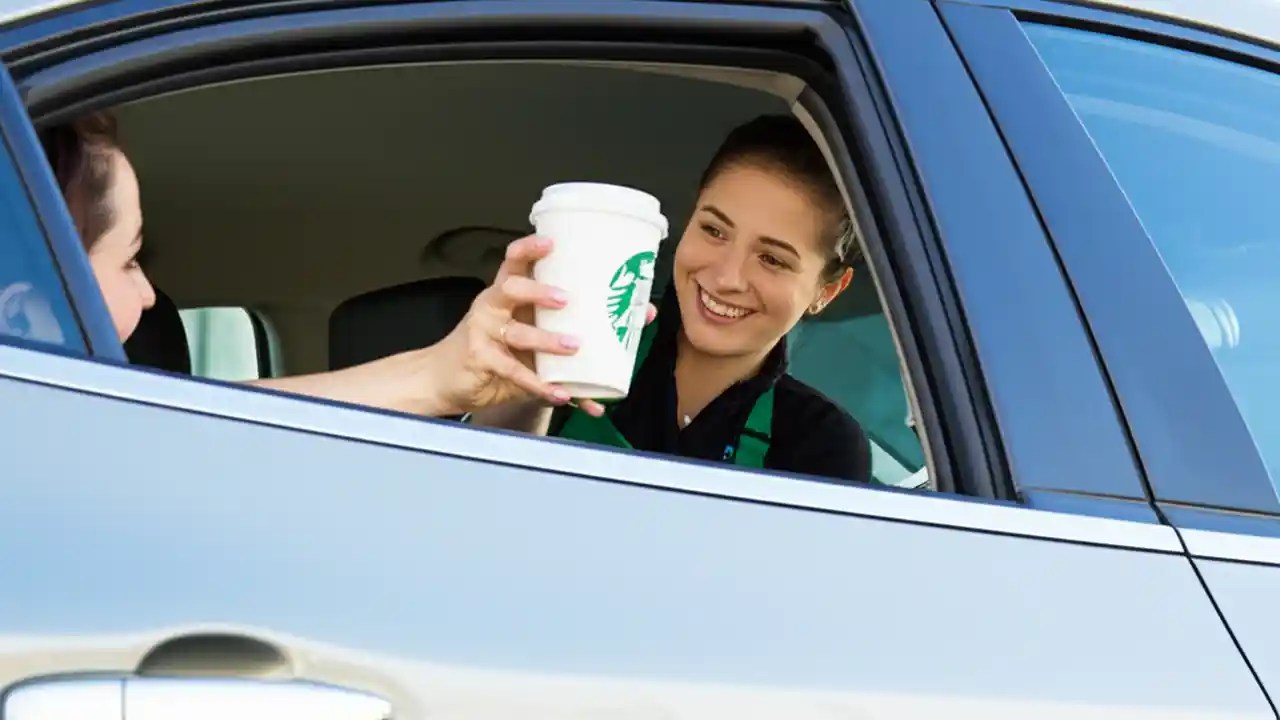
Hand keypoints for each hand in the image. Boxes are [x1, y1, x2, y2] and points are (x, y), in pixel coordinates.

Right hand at [430, 235, 653, 417]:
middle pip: (511, 288)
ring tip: (573, 347)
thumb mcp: (531, 332)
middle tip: (566, 299)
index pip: (514, 261)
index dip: (529, 248)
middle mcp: (492, 306)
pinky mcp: (482, 362)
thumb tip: (642, 318)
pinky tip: (562, 394)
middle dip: (538, 291)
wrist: (446, 379)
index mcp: (506, 293)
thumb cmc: (496, 348)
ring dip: (546, 341)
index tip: (552, 243)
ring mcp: (484, 334)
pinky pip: (514, 373)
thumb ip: (574, 326)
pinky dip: (541, 385)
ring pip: (516, 333)